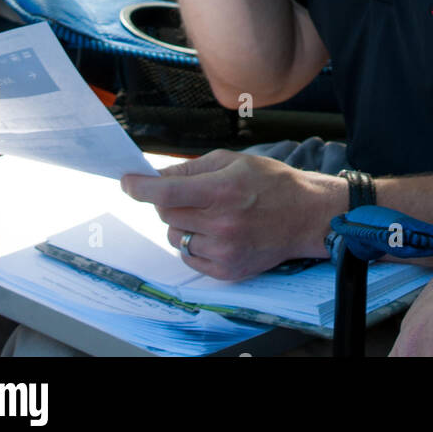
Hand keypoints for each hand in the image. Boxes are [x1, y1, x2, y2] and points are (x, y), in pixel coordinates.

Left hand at [121, 149, 343, 279]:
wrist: (306, 215)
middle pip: (167, 214)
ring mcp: (224, 249)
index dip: (140, 188)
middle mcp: (222, 222)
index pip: (166, 192)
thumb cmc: (272, 183)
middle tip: (190, 195)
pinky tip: (218, 233)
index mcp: (223, 189)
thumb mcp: (235, 162)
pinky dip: (196, 244)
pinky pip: (191, 256)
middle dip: (168, 202)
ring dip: (183, 224)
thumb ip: (193, 169)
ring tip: (211, 215)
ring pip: (176, 236)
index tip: (126, 182)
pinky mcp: (227, 270)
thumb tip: (156, 177)